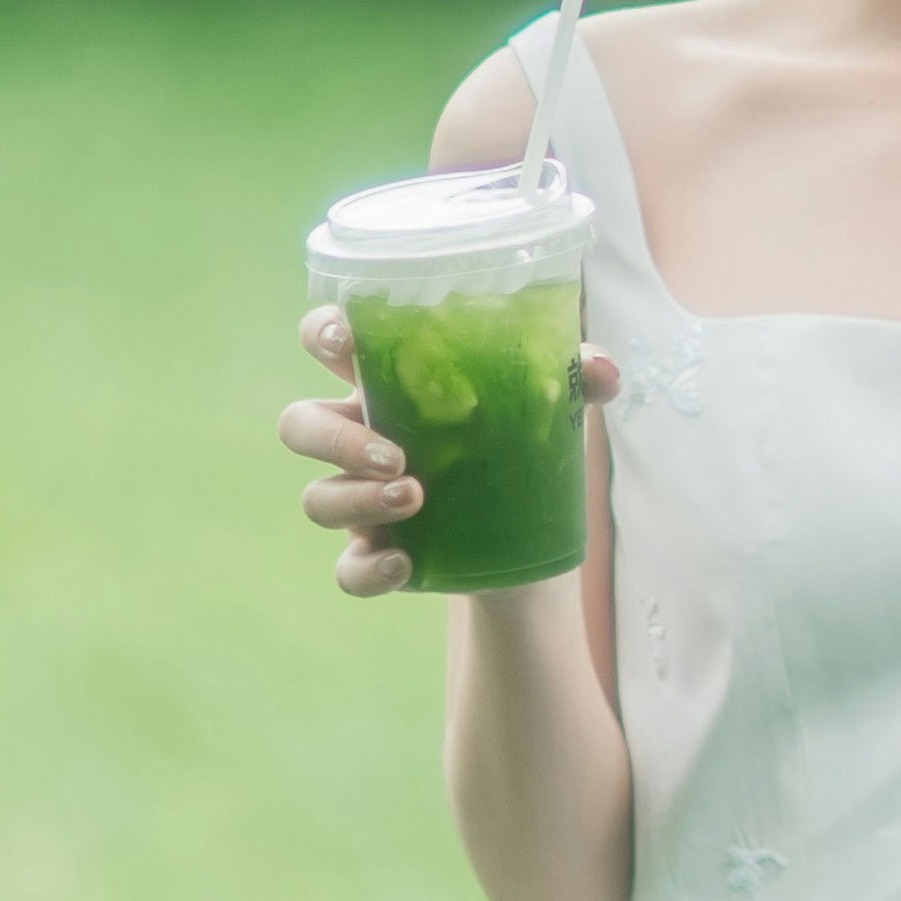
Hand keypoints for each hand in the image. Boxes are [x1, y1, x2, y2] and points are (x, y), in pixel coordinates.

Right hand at [278, 302, 618, 595]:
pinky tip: (405, 565)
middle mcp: (361, 436)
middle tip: (398, 457)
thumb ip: (576, 377)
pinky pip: (346, 569)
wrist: (532, 537)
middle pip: (300, 424)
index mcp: (388, 383)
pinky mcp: (374, 554)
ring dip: (355, 498)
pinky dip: (367, 569)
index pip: (328, 342)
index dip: (320, 331)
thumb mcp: (553, 406)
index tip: (341, 340)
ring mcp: (359, 499)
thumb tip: (600, 371)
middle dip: (335, 437)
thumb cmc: (522, 442)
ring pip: (315, 497)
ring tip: (417, 498)